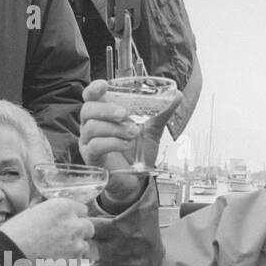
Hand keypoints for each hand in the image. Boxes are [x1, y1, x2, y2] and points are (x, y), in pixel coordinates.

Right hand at [0, 197, 93, 260]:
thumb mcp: (33, 213)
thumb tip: (58, 217)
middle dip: (79, 232)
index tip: (68, 223)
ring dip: (74, 248)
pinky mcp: (74, 263)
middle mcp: (73, 224)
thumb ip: (52, 213)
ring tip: (55, 253)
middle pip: (88, 227)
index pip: (82, 210)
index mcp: (63, 207)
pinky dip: (69, 263)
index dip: (73, 217)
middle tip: (66, 239)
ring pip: (84, 246)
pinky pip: (77, 262)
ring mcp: (76, 245)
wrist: (8, 257)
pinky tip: (54, 262)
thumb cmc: (14, 234)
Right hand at [79, 80, 170, 203]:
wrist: (136, 180)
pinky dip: (113, 143)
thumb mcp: (152, 129)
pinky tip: (126, 144)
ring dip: (115, 128)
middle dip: (107, 109)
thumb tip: (177, 95)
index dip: (94, 88)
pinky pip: (95, 146)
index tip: (105, 85)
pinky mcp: (91, 158)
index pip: (90, 96)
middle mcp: (91, 126)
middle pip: (88, 109)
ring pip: (92, 127)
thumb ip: (162, 112)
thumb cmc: (137, 153)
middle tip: (126, 114)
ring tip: (134, 133)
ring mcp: (88, 142)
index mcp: (102, 114)